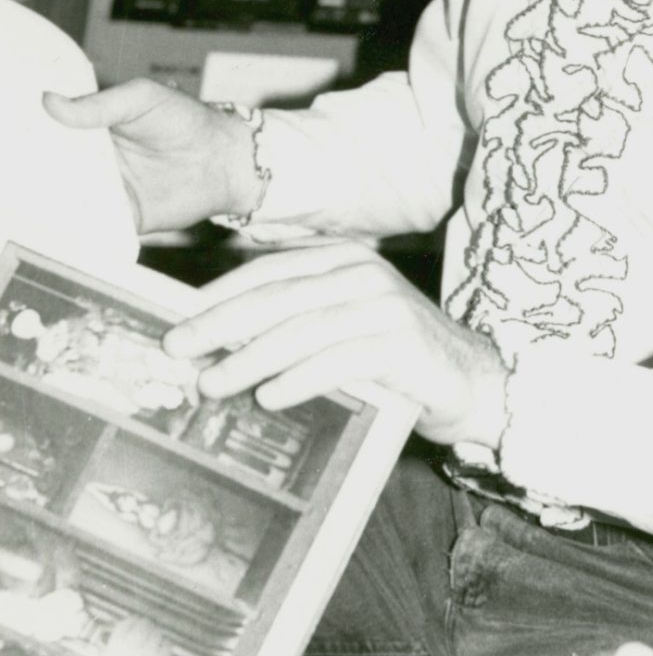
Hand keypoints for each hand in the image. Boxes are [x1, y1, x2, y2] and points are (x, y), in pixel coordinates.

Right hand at [42, 80, 260, 233]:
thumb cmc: (186, 120)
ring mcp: (107, 192)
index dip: (37, 138)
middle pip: (56, 171)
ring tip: (45, 196)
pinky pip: (96, 226)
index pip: (54, 137)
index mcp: (92, 131)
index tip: (23, 138)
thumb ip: (100, 105)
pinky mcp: (123, 219)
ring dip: (56, 201)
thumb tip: (51, 102)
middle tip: (32, 170)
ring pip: (70, 200)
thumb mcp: (142, 98)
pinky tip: (73, 222)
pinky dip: (83, 227)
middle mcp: (94, 164)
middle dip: (41, 172)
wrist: (225, 158)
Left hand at [162, 243, 507, 448]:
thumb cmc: (395, 358)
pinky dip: (299, 379)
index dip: (221, 294)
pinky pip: (338, 359)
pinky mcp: (400, 343)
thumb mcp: (342, 326)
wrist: (471, 379)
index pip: (269, 270)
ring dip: (250, 358)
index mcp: (344, 259)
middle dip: (222, 324)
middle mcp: (363, 273)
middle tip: (180, 349)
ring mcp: (384, 305)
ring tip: (213, 383)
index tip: (178, 320)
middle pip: (279, 297)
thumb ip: (295, 321)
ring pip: (302, 328)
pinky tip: (270, 397)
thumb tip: (217, 340)